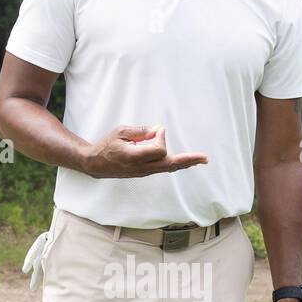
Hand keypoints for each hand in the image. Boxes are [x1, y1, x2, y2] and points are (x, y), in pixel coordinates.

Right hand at [82, 125, 207, 177]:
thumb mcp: (121, 132)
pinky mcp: (144, 172)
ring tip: (201, 160)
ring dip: (185, 162)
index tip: (154, 130)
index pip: (158, 149)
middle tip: (205, 158)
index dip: (160, 137)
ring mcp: (144, 172)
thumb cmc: (106, 145)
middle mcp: (141, 168)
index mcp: (134, 157)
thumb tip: (159, 130)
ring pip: (168, 168)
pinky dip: (175, 163)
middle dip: (188, 160)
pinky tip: (185, 162)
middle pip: (170, 164)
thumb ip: (141, 131)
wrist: (95, 164)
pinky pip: (163, 168)